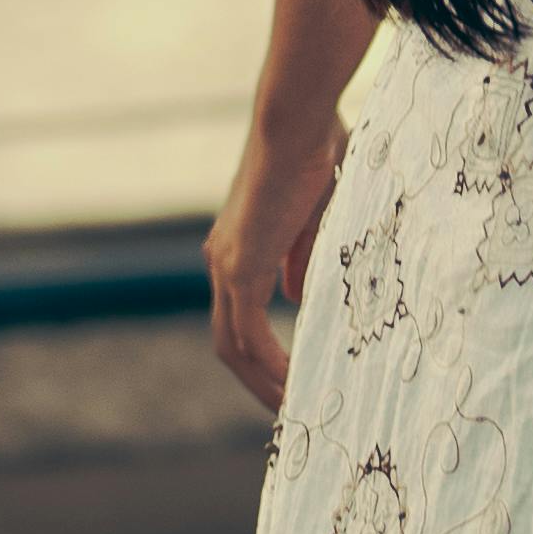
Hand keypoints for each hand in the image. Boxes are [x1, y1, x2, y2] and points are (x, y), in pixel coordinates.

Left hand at [204, 116, 343, 410]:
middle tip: (286, 410)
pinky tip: (293, 383)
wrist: (296, 123)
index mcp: (235, 248)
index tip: (289, 379)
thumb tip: (295, 298)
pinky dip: (269, 364)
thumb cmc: (310, 153)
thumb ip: (298, 260)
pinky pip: (249, 334)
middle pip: (228, 342)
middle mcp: (221, 260)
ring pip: (233, 345)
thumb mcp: (310, 218)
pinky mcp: (241, 266)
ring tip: (292, 409)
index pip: (238, 317)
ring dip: (261, 382)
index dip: (259, 353)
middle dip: (255, 381)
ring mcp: (226, 265)